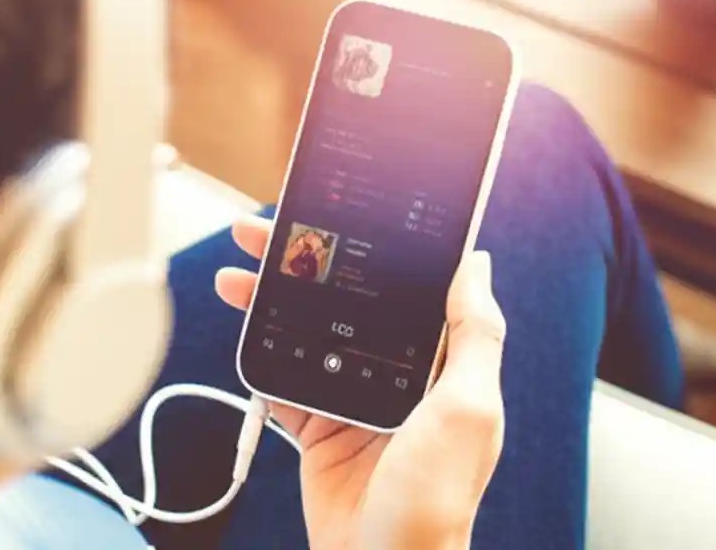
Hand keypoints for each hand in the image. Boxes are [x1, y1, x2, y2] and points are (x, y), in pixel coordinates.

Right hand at [216, 216, 506, 549]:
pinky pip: (286, 382)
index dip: (377, 249)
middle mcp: (401, 379)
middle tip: (268, 233)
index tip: (344, 214)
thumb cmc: (437, 500)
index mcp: (444, 367)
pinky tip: (242, 326)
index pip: (409, 291)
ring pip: (310, 334)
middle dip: (308, 267)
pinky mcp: (319, 431)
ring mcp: (356, 403)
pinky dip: (262, 355)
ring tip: (238, 273)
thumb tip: (477, 265)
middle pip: (349, 304)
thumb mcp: (469, 409)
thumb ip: (475, 335)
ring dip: (273, 302)